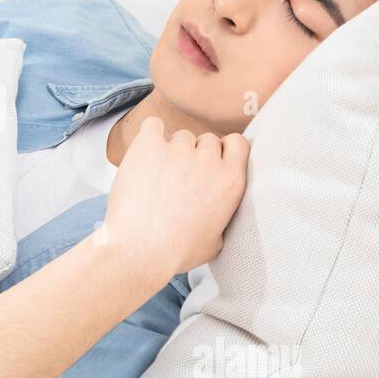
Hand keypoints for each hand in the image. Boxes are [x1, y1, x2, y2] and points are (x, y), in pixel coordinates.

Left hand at [102, 117, 249, 285]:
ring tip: (158, 175)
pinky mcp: (150, 146)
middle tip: (180, 175)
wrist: (141, 249)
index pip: (238, 143)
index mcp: (231, 181)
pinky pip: (153, 125)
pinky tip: (146, 151)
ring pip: (181, 136)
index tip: (213, 160)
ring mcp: (180, 150)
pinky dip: (150, 135)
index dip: (225, 149)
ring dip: (172, 149)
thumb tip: (218, 214)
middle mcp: (209, 161)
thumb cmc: (175, 251)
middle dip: (196, 154)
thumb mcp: (216, 241)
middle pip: (207, 140)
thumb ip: (222, 217)